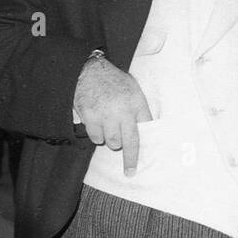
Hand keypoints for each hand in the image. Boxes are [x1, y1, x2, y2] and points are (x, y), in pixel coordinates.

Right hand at [73, 54, 151, 174]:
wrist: (90, 70)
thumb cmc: (114, 81)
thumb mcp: (133, 91)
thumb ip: (139, 110)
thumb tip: (145, 130)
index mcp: (137, 103)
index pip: (146, 129)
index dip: (144, 147)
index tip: (137, 166)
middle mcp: (123, 111)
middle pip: (128, 142)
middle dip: (128, 155)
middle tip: (128, 166)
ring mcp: (106, 115)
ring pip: (111, 142)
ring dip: (110, 139)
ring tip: (108, 125)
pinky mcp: (90, 117)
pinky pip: (95, 137)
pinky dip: (96, 134)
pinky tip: (96, 123)